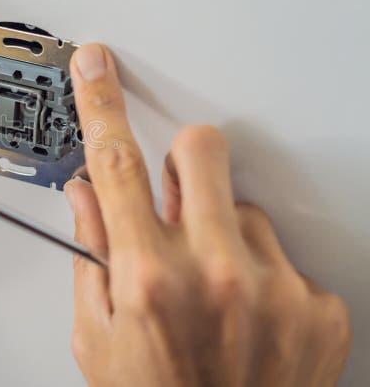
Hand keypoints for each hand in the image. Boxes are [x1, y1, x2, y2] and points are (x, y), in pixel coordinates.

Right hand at [64, 44, 350, 385]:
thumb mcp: (95, 335)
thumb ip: (89, 255)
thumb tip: (86, 198)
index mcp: (146, 278)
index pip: (115, 165)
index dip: (101, 105)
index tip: (95, 68)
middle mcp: (212, 274)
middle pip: (201, 151)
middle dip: (183, 160)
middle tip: (175, 194)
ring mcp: (271, 288)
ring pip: (241, 208)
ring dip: (220, 233)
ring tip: (211, 286)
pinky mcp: (315, 305)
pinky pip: (283, 256)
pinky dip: (261, 276)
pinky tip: (246, 316)